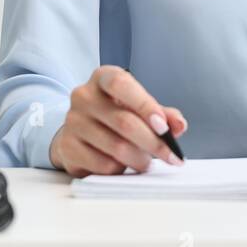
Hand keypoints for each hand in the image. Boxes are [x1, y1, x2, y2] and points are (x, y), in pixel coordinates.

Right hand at [49, 67, 187, 176]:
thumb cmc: (114, 113)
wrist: (79, 131)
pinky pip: (103, 164)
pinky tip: (124, 165)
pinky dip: (120, 169)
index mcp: (103, 77)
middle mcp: (84, 96)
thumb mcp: (139, 106)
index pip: (121, 84)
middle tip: (171, 156)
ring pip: (116, 146)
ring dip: (139, 159)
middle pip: (123, 121)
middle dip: (153, 142)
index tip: (164, 126)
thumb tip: (179, 125)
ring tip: (147, 162)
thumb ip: (162, 113)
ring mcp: (73, 121)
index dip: (145, 105)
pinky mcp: (68, 147)